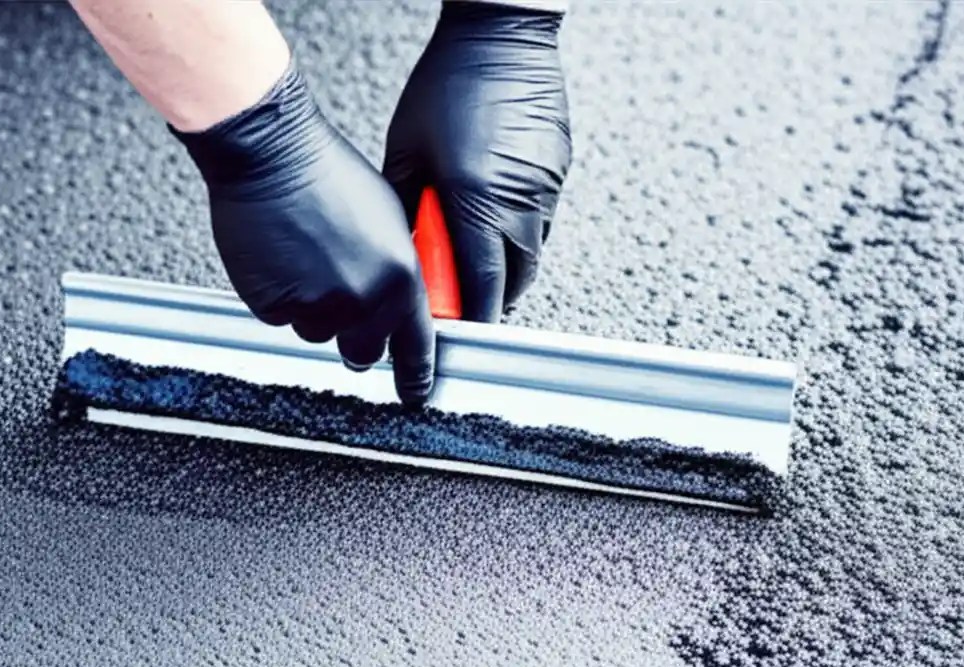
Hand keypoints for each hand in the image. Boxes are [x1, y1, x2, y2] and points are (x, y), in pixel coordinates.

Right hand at [172, 66, 435, 405]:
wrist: (272, 155)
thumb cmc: (331, 175)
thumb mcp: (390, 221)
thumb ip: (400, 271)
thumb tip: (406, 306)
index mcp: (400, 279)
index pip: (416, 346)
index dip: (416, 375)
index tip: (416, 392)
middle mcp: (362, 300)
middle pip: (362, 351)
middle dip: (354, 334)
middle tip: (340, 298)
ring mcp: (316, 306)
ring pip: (319, 332)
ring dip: (314, 308)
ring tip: (307, 257)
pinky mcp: (273, 305)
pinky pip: (282, 317)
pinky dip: (281, 296)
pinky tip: (282, 257)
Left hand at [383, 1, 571, 321]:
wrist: (502, 36)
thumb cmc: (446, 85)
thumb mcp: (406, 152)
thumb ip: (408, 210)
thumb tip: (405, 252)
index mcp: (477, 203)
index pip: (482, 289)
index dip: (468, 321)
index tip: (450, 334)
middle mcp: (519, 205)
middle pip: (512, 284)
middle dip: (486, 298)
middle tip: (456, 296)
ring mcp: (545, 191)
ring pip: (529, 255)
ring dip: (502, 265)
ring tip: (471, 250)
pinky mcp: (558, 175)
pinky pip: (540, 221)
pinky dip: (517, 230)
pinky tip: (492, 212)